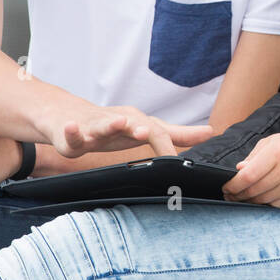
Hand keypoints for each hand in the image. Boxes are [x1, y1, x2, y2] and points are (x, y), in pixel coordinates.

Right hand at [45, 105, 214, 158]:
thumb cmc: (113, 125)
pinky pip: (71, 135)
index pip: (156, 132)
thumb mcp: (145, 128)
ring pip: (102, 125)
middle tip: (149, 133)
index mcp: (136, 122)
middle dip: (141, 128)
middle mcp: (117, 121)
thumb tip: (210, 132)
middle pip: (131, 123)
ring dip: (111, 124)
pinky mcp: (71, 136)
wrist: (69, 116)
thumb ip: (176, 133)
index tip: (178, 164)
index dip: (166, 146)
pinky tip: (71, 129)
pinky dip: (71, 131)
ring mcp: (93, 127)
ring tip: (120, 122)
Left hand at [221, 133, 279, 208]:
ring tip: (241, 197)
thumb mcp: (267, 144)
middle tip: (230, 195)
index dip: (233, 184)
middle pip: (253, 190)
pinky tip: (259, 197)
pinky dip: (262, 203)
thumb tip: (238, 171)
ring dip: (248, 201)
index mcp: (277, 152)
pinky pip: (272, 206)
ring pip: (261, 201)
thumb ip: (251, 158)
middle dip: (237, 195)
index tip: (226, 187)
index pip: (248, 175)